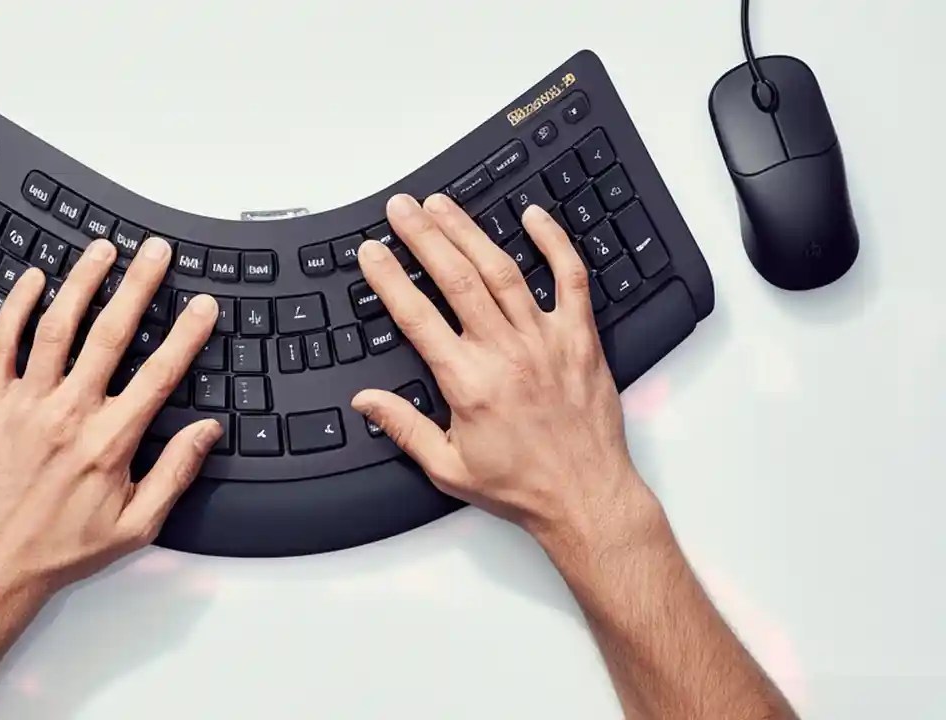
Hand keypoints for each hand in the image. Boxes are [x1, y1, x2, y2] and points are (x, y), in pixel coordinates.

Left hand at [0, 236, 223, 606]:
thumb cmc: (63, 546)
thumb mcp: (137, 525)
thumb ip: (175, 473)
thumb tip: (206, 432)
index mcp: (110, 442)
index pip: (159, 375)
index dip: (185, 335)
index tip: (201, 306)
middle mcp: (69, 414)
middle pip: (111, 334)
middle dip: (138, 286)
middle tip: (155, 254)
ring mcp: (26, 405)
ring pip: (57, 327)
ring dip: (82, 282)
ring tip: (102, 249)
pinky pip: (2, 343)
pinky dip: (16, 307)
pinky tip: (33, 280)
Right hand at [352, 194, 649, 543]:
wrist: (586, 498)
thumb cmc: (522, 487)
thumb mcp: (448, 468)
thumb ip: (403, 428)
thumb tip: (366, 400)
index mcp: (468, 383)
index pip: (416, 315)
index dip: (388, 278)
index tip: (371, 252)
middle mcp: (505, 353)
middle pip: (456, 278)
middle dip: (423, 236)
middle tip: (402, 209)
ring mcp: (545, 341)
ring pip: (502, 270)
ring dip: (469, 231)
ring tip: (443, 205)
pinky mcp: (580, 339)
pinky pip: (570, 279)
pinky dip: (553, 243)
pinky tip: (533, 217)